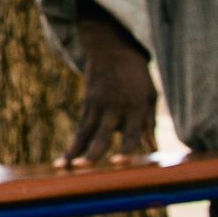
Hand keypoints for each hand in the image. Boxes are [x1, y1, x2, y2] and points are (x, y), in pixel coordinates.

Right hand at [61, 5, 159, 165]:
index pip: (130, 132)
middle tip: (84, 166)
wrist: (112, 49)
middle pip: (103, 134)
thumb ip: (150, 123)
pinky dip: (72, 145)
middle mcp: (115, 108)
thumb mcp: (150, 96)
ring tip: (65, 167)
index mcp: (136, 107)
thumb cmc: (137, 76)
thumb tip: (153, 148)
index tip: (117, 163)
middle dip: (94, 151)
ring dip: (75, 151)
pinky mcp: (87, 105)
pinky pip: (80, 129)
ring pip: (85, 133)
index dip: (125, 149)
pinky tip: (64, 160)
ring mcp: (98, 106)